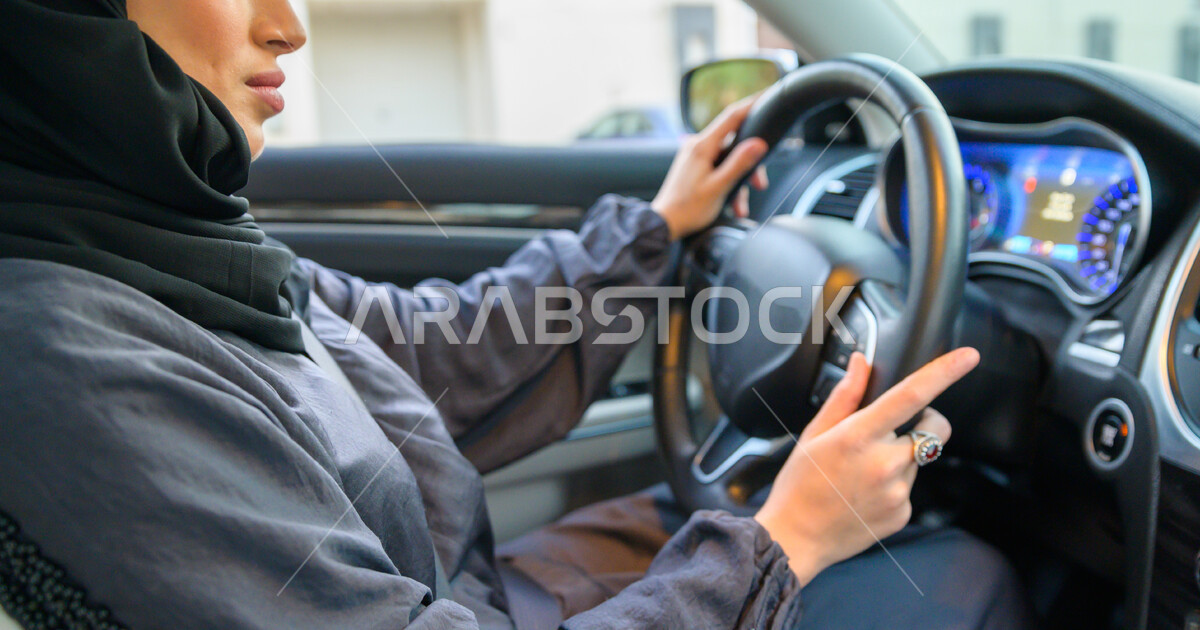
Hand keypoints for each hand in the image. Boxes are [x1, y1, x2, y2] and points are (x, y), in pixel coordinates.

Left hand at [651, 97, 768, 239]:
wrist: (664, 223)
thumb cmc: (688, 209)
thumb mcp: (718, 188)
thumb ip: (739, 164)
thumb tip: (758, 143)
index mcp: (702, 146)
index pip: (732, 116)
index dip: (752, 104)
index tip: (767, 95)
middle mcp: (697, 145)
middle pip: (734, 142)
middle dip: (750, 164)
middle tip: (759, 184)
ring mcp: (695, 155)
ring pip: (728, 158)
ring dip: (739, 180)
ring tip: (741, 205)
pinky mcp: (695, 165)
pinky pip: (718, 167)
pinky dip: (728, 182)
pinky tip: (731, 203)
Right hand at [753, 348, 980, 585]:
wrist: (796, 538)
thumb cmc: (800, 484)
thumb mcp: (814, 434)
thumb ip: (845, 395)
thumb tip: (861, 363)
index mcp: (858, 436)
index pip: (911, 396)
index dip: (944, 373)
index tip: (968, 357)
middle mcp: (884, 463)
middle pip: (933, 429)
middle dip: (925, 421)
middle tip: (895, 430)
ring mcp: (897, 491)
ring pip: (918, 459)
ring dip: (900, 458)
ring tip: (863, 473)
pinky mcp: (903, 513)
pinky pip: (909, 487)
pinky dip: (894, 485)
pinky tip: (865, 493)